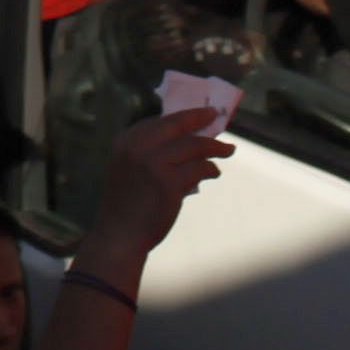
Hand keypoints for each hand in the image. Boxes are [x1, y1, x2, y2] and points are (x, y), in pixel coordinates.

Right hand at [70, 96, 234, 275]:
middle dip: (200, 118)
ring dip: (215, 148)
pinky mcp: (170, 183)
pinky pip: (200, 169)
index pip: (159, 121)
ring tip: (228, 150)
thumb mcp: (128, 168)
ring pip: (194, 146)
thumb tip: (188, 140)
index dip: (182, 116)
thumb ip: (149, 152)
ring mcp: (155, 164)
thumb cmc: (127, 204)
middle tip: (215, 116)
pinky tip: (215, 172)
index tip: (199, 114)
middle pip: (178, 125)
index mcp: (126, 141)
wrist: (120, 235)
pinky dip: (211, 169)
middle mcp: (139, 147)